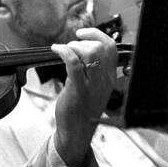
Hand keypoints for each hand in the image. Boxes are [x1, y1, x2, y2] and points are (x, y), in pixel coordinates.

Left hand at [51, 27, 117, 166]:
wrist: (77, 132)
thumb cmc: (82, 109)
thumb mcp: (93, 87)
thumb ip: (91, 70)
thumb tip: (79, 50)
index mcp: (110, 78)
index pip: (112, 48)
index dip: (97, 34)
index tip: (83, 34)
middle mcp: (104, 81)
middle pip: (101, 47)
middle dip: (83, 41)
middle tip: (71, 46)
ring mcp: (92, 86)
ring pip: (90, 53)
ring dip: (74, 46)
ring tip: (64, 50)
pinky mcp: (78, 91)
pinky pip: (73, 64)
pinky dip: (63, 51)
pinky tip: (55, 50)